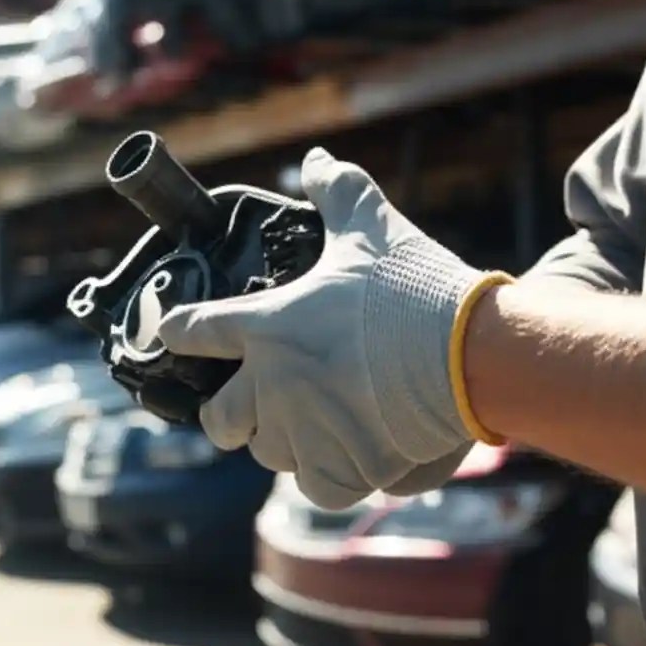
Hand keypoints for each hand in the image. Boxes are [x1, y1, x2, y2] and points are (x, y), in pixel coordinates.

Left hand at [158, 148, 502, 507]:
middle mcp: (271, 385)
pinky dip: (328, 474)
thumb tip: (316, 159)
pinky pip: (313, 485)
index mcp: (266, 325)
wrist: (471, 354)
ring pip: (268, 452)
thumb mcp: (372, 227)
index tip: (175, 333)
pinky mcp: (339, 470)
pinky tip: (346, 452)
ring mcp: (301, 433)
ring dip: (285, 440)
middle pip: (218, 418)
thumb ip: (337, 190)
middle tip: (255, 399)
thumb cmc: (414, 289)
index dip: (180, 330)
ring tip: (315, 421)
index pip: (194, 330)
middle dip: (230, 411)